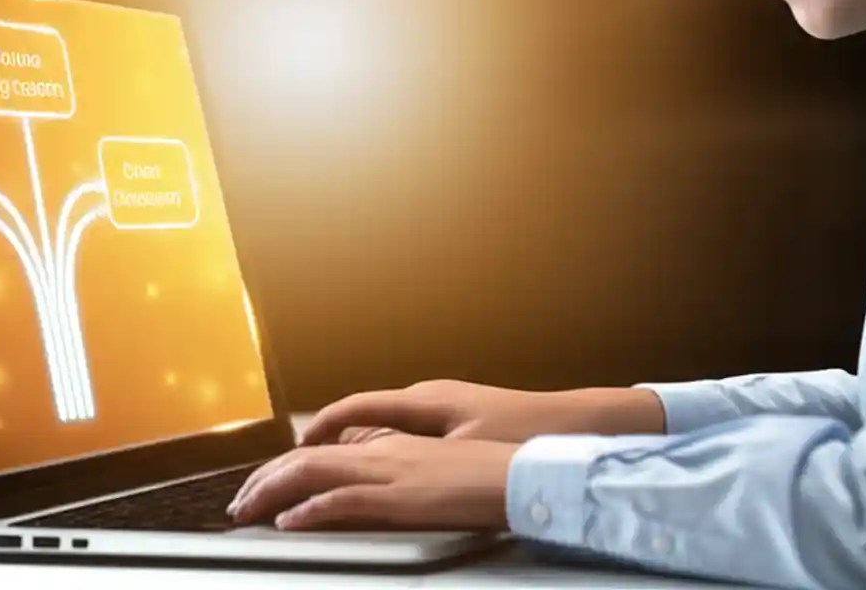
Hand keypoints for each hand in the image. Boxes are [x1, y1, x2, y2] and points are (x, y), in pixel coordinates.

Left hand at [227, 433, 515, 530]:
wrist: (521, 473)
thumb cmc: (486, 473)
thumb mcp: (432, 470)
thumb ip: (397, 473)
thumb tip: (368, 487)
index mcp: (389, 445)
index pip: (321, 452)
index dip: (284, 469)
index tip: (262, 487)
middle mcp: (381, 452)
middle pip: (305, 459)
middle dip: (264, 480)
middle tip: (239, 504)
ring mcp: (389, 472)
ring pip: (312, 473)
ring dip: (272, 492)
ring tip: (247, 510)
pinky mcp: (400, 497)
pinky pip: (343, 500)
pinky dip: (310, 511)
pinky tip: (289, 522)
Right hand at [301, 380, 664, 445]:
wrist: (572, 423)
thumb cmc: (520, 434)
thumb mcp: (460, 449)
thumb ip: (412, 454)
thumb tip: (367, 461)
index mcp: (423, 401)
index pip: (355, 408)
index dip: (320, 427)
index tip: (293, 448)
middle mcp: (426, 396)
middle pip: (361, 416)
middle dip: (326, 440)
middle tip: (296, 465)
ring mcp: (441, 405)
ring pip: (381, 425)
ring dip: (350, 445)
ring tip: (320, 469)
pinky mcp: (455, 417)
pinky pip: (403, 430)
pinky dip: (378, 446)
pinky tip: (373, 466)